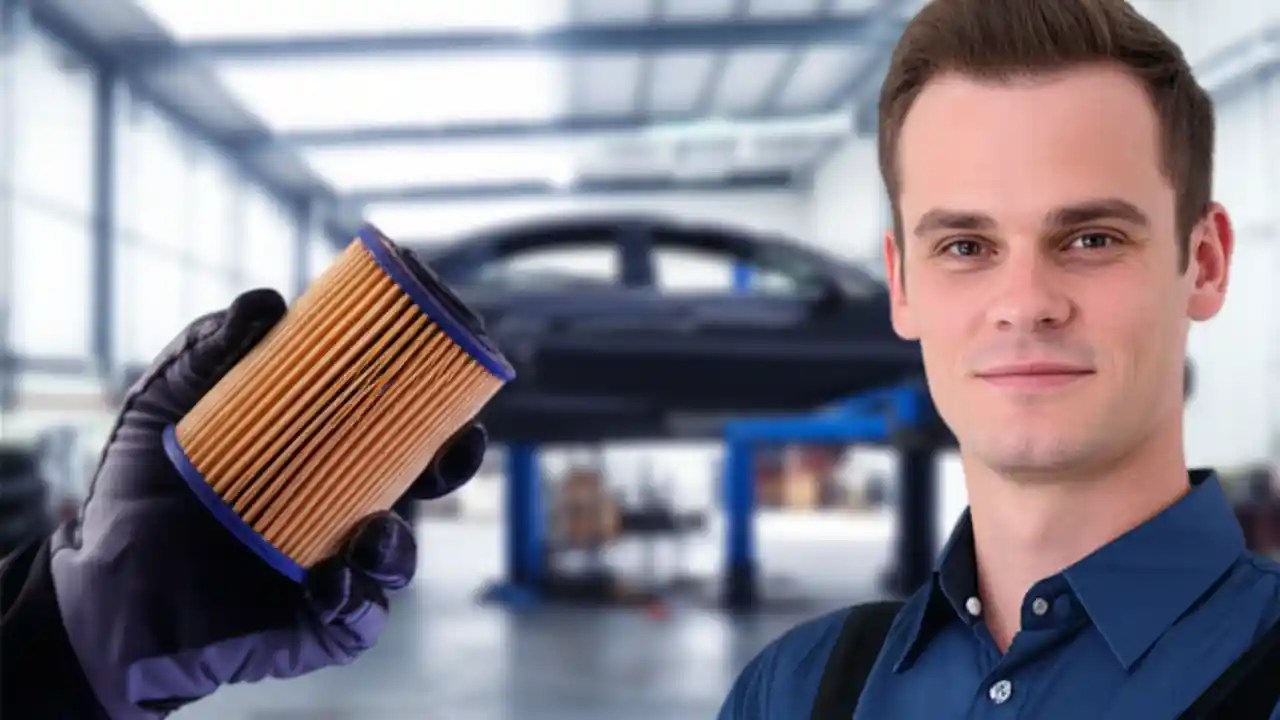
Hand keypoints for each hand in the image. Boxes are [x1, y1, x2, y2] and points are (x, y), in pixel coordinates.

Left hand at [49, 288, 486, 717]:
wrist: (101, 575)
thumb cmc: (143, 483)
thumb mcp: (169, 400)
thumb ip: (210, 346)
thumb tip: (268, 302)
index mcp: (326, 452)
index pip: (397, 424)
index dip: (438, 404)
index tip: (457, 374)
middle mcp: (343, 505)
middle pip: (424, 485)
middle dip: (456, 464)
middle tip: (458, 445)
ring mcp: (337, 566)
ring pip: (398, 556)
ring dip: (398, 543)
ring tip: (371, 534)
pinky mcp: (320, 624)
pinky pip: (358, 617)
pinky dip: (354, 598)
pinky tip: (328, 580)